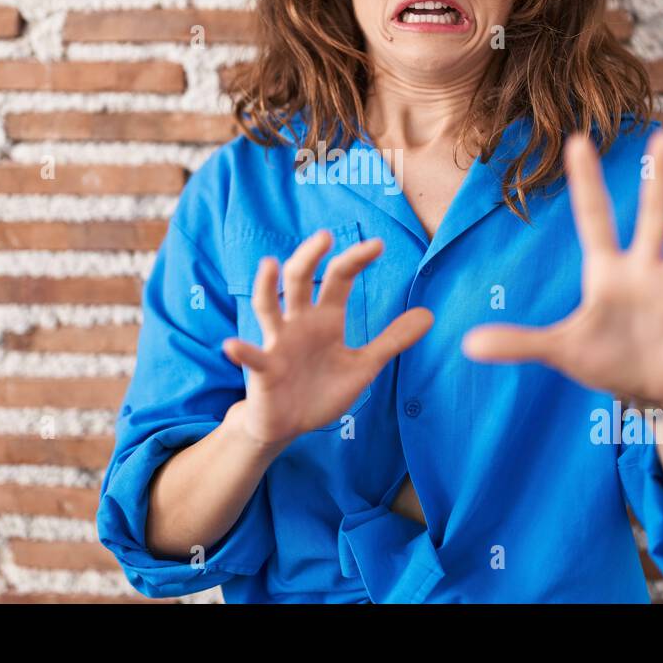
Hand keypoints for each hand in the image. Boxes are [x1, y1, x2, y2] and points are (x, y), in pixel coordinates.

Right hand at [223, 229, 432, 446]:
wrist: (290, 426)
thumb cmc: (322, 390)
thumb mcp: (364, 366)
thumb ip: (392, 340)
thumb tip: (429, 315)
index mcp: (325, 318)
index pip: (339, 278)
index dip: (355, 260)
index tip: (377, 245)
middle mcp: (298, 322)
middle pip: (299, 280)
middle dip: (310, 257)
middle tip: (325, 236)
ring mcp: (277, 343)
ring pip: (268, 308)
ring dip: (266, 286)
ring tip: (269, 264)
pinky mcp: (263, 370)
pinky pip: (251, 358)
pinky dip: (241, 351)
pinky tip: (233, 346)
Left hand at [461, 129, 662, 408]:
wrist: (648, 390)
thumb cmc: (604, 360)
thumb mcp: (559, 350)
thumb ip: (518, 343)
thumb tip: (465, 345)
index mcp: (606, 272)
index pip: (593, 219)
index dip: (585, 183)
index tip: (575, 139)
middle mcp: (644, 269)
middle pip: (650, 216)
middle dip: (656, 180)